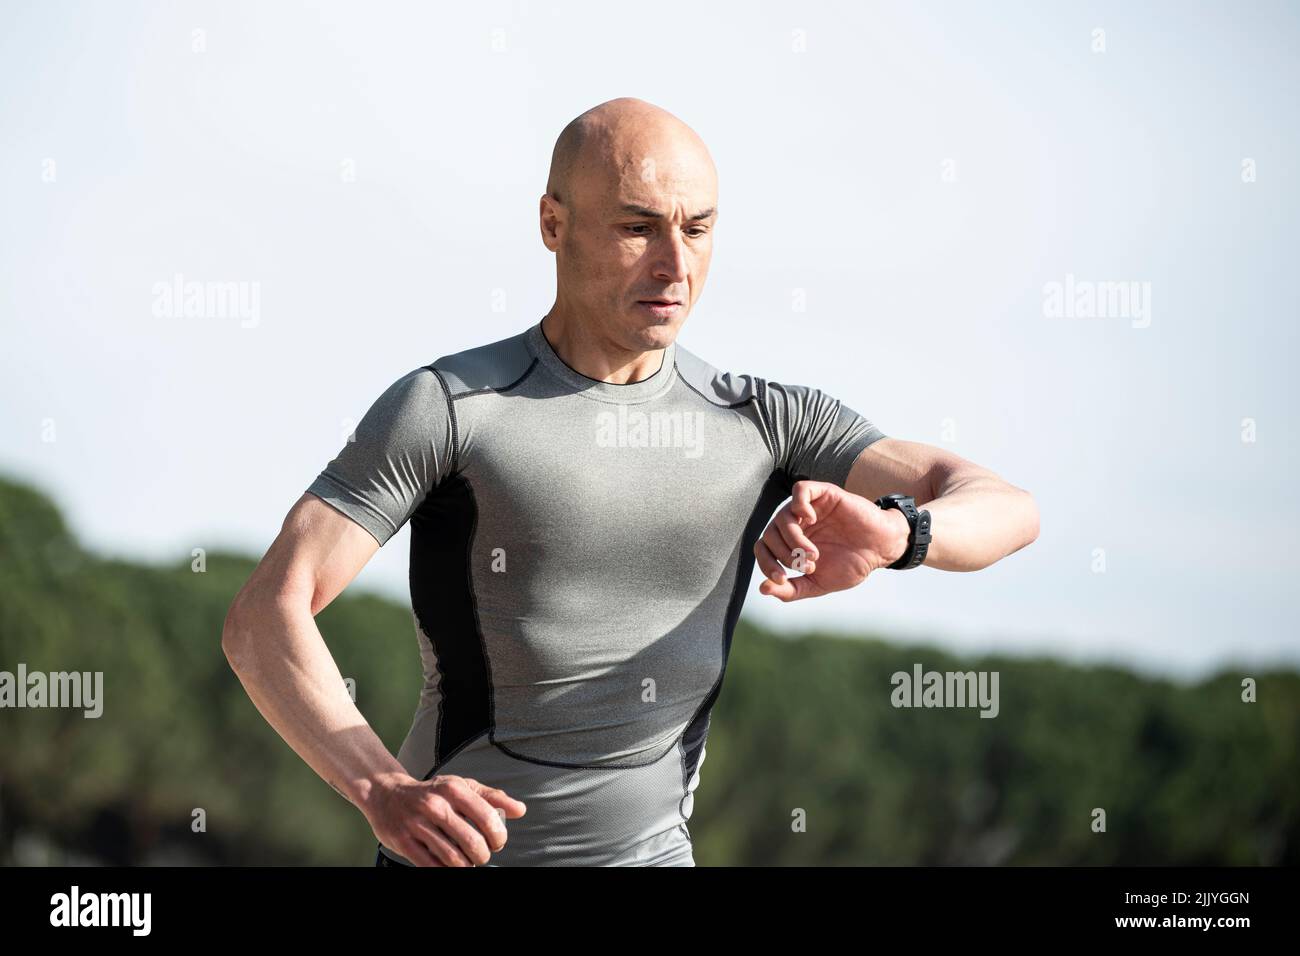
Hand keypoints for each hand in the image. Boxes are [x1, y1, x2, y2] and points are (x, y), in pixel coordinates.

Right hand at [363, 771, 526, 866]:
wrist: (387, 794)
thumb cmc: (433, 792)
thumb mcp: (462, 786)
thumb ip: (492, 797)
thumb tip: (520, 810)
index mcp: (454, 789)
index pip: (487, 817)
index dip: (498, 836)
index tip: (497, 842)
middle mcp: (435, 805)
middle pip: (472, 842)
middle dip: (483, 855)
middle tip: (483, 855)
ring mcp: (417, 824)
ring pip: (452, 858)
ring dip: (466, 867)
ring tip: (469, 863)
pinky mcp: (403, 842)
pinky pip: (431, 866)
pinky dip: (446, 871)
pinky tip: (451, 867)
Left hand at [753, 480, 909, 601]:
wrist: (881, 550)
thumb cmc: (850, 564)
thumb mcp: (818, 584)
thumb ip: (792, 589)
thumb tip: (763, 589)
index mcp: (789, 542)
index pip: (763, 548)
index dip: (766, 564)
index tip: (783, 578)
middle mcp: (795, 523)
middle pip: (769, 534)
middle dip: (784, 555)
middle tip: (809, 566)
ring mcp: (808, 508)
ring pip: (782, 517)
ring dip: (794, 540)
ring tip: (814, 555)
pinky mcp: (824, 494)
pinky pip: (800, 490)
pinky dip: (799, 504)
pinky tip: (811, 519)